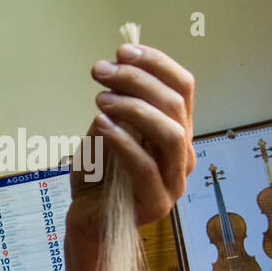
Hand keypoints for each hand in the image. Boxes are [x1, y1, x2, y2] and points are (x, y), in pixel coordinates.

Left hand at [67, 40, 195, 237]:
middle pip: (175, 105)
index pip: (183, 87)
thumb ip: (118, 104)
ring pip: (170, 134)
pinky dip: (123, 141)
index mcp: (177, 130)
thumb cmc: (99, 174)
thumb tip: (117, 65)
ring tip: (100, 98)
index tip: (122, 51)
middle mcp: (183, 154)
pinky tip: (100, 124)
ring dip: (134, 108)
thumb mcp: (107, 129)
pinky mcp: (157, 204)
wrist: (88, 219)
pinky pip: (146, 167)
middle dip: (136, 80)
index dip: (156, 63)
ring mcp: (173, 181)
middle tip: (100, 71)